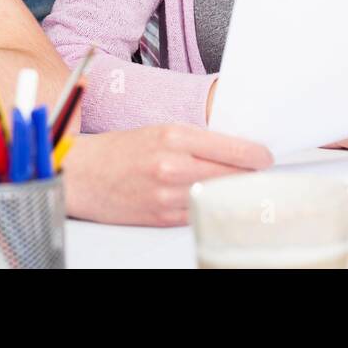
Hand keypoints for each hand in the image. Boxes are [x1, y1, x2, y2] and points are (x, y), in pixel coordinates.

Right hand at [63, 125, 272, 225]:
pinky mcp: (163, 217)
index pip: (233, 149)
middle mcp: (174, 165)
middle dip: (248, 174)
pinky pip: (200, 212)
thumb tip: (233, 150)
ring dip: (231, 191)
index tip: (264, 157)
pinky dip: (210, 206)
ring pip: (218, 196)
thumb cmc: (119, 150)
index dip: (256, 155)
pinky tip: (211, 199)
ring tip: (235, 185)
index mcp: (174, 136)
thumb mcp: (159, 130)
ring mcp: (169, 195)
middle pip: (232, 175)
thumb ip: (195, 140)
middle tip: (256, 172)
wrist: (82, 175)